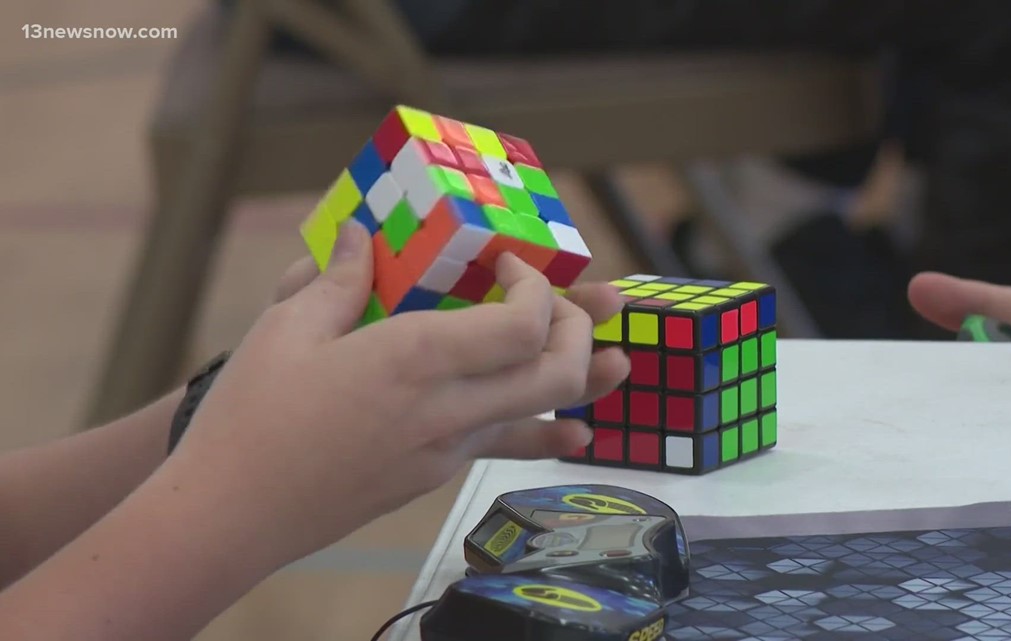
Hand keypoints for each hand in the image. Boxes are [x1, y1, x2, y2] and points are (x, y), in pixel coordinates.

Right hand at [165, 220, 628, 566]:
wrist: (233, 513)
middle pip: (556, 372)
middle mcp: (446, 409)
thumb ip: (336, 278)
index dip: (538, 288)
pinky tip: (578, 436)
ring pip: (544, 415)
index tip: (512, 265)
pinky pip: (508, 449)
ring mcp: (447, 449)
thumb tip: (357, 233)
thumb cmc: (251, 417)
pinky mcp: (437, 475)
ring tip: (618, 363)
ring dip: (583, 381)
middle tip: (567, 300)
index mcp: (412, 359)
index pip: (522, 325)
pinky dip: (547, 434)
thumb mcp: (287, 330)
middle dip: (580, 328)